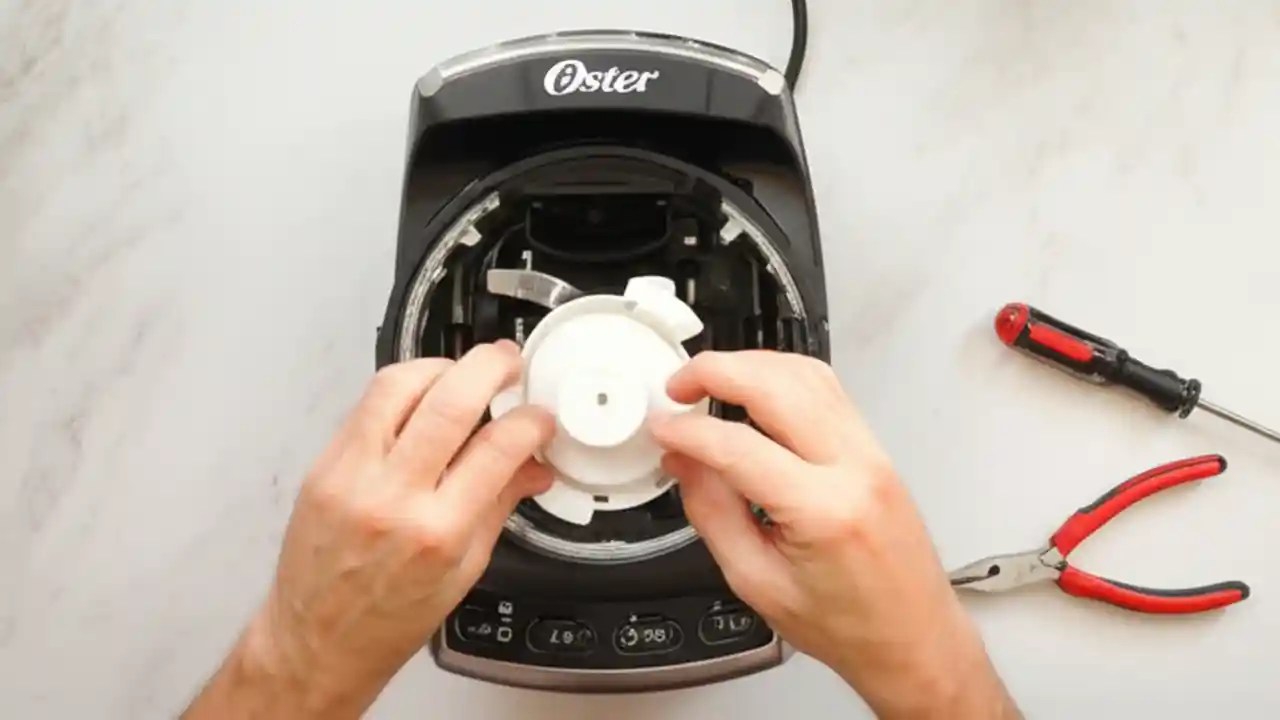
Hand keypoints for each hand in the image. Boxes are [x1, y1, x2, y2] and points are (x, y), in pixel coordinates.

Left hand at [185, 341, 552, 719]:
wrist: (317, 641)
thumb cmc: (386, 620)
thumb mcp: (465, 571)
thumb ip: (500, 507)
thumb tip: (533, 469)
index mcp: (437, 534)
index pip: (497, 450)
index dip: (529, 421)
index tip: (540, 416)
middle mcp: (391, 499)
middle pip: (448, 402)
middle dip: (490, 368)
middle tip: (508, 364)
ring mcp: (350, 476)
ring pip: (398, 386)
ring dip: (441, 366)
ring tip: (464, 373)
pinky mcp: (323, 465)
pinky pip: (365, 405)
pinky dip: (402, 390)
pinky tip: (422, 397)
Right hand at [651, 351, 1016, 718]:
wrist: (914, 640)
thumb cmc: (849, 626)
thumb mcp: (757, 582)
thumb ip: (713, 514)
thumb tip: (684, 462)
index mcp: (825, 511)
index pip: (739, 446)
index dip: (688, 431)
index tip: (662, 428)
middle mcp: (856, 469)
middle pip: (777, 384)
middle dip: (716, 371)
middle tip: (678, 386)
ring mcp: (872, 453)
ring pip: (806, 373)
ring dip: (751, 366)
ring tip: (709, 382)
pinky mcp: (876, 450)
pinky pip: (827, 390)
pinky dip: (782, 377)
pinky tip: (754, 390)